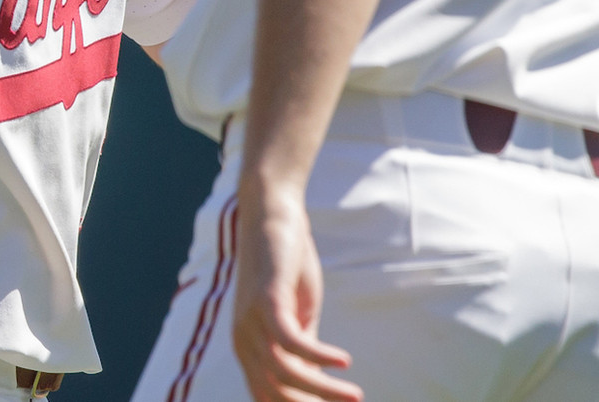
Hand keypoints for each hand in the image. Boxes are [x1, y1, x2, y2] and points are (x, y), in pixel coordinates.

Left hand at [230, 187, 361, 401]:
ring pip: (286, 374)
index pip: (269, 397)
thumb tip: (316, 378)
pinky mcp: (266, 301)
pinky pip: (292, 342)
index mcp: (249, 350)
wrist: (272, 215)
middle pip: (276, 394)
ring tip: (355, 396)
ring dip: (323, 389)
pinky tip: (344, 361)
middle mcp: (243, 342)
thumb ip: (302, 346)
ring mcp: (252, 322)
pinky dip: (318, 356)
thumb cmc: (286, 265)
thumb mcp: (297, 313)